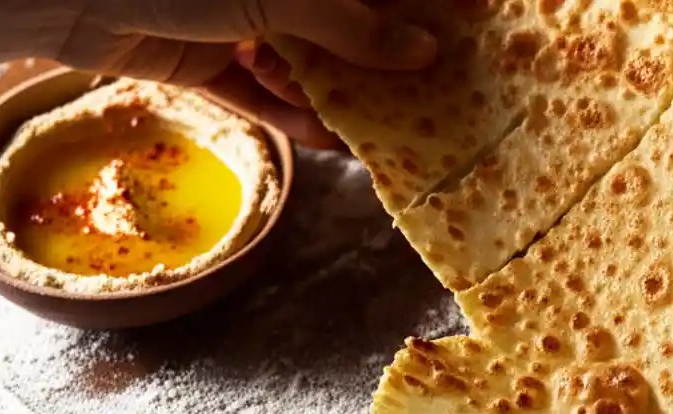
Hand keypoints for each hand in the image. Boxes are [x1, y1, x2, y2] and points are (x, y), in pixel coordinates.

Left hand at [57, 0, 438, 147]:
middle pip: (339, 18)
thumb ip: (353, 26)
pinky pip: (256, 91)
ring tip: (376, 126)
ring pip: (300, 59)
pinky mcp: (200, 58)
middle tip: (430, 91)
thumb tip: (423, 53)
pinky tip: (329, 140)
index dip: (421, 4)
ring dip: (334, 93)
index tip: (471, 25)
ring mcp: (231, 15)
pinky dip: (289, 115)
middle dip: (380, 56)